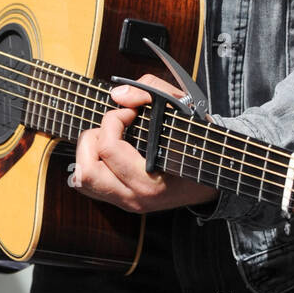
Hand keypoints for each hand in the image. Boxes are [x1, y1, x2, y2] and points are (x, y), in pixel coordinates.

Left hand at [72, 72, 216, 213]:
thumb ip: (152, 90)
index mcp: (149, 180)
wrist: (211, 178)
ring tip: (110, 137)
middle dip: (95, 136)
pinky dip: (91, 162)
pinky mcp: (119, 201)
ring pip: (82, 179)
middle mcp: (134, 197)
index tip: (132, 111)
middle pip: (86, 168)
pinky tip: (108, 151)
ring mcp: (125, 202)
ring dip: (89, 151)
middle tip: (115, 126)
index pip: (108, 147)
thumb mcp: (184, 108)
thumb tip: (118, 96)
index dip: (114, 118)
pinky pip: (88, 184)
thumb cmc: (198, 142)